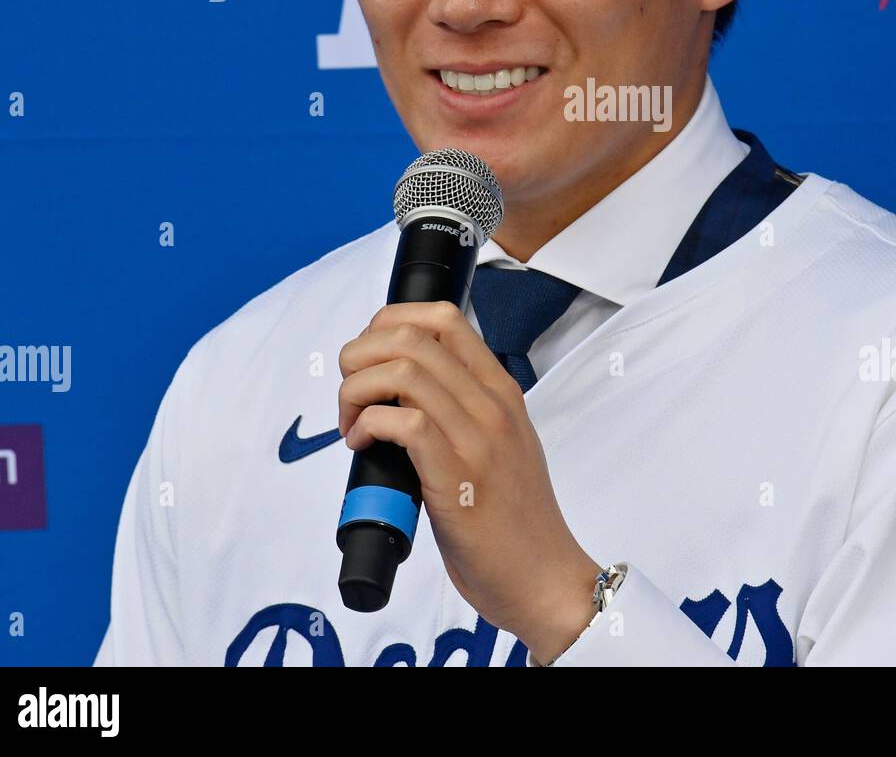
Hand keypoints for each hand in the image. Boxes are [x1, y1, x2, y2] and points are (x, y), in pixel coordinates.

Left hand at [338, 300, 602, 661]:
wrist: (545, 577)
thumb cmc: (516, 520)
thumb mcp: (503, 445)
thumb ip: (467, 411)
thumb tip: (405, 393)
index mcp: (502, 392)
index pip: (445, 318)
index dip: (391, 321)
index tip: (369, 354)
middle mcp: (492, 406)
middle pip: (414, 337)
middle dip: (361, 355)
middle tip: (350, 392)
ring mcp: (477, 440)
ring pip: (403, 372)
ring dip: (357, 389)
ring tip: (352, 422)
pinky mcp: (456, 478)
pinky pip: (404, 423)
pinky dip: (368, 424)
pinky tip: (362, 445)